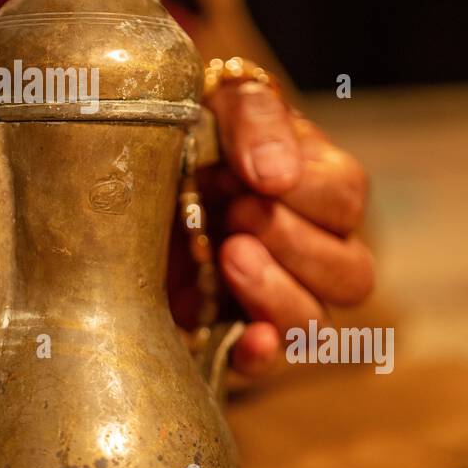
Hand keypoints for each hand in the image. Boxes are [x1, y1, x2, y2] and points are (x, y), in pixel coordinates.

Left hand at [201, 80, 373, 374]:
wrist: (117, 175)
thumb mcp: (218, 103)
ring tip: (227, 256)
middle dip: (296, 245)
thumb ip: (255, 118)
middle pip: (351, 274)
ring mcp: (272, 298)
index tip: (251, 178)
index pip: (347, 196)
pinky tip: (247, 340)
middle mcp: (309, 250)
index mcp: (316, 185)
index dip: (307, 192)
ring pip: (314, 323)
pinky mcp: (225, 334)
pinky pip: (265, 363)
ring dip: (277, 294)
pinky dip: (261, 356)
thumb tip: (276, 174)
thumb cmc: (186, 131)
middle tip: (236, 214)